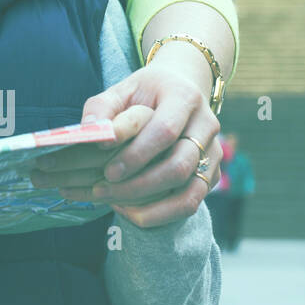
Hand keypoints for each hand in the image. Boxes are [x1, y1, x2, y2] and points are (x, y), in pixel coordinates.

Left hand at [30, 55, 221, 226]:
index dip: (137, 153)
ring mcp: (213, 153)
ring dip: (149, 204)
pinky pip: (190, 203)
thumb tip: (91, 132)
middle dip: (139, 183)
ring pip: (190, 191)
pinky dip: (161, 213)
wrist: (177, 90)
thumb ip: (102, 108)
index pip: (165, 130)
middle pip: (179, 165)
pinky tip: (130, 212)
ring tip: (112, 203)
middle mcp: (206, 126)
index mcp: (185, 97)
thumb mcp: (120, 90)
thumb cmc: (143, 92)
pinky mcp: (210, 175)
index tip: (107, 169)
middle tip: (103, 187)